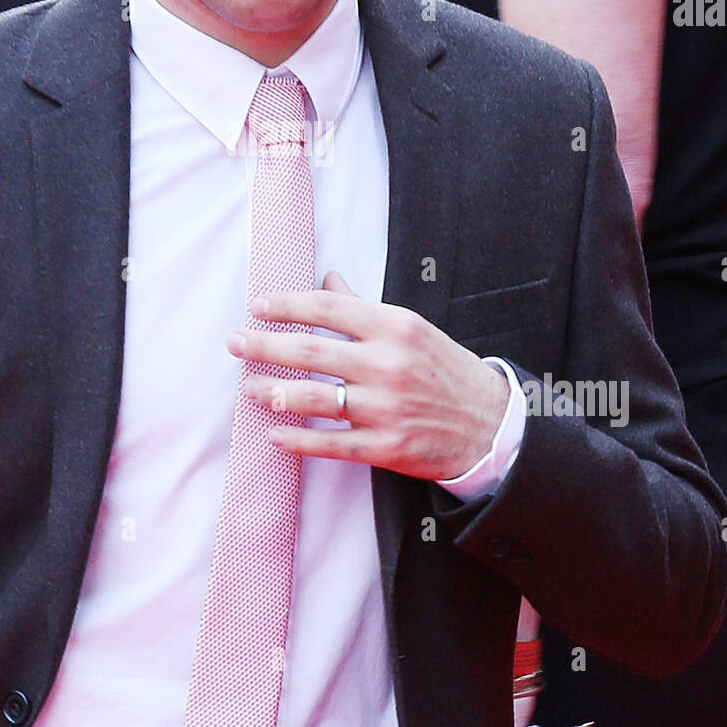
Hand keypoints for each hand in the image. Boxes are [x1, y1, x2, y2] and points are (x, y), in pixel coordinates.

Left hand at [227, 270, 508, 481]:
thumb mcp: (412, 329)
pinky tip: (274, 433)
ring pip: (314, 398)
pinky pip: (330, 443)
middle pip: (311, 351)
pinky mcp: (386, 447)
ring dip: (273, 392)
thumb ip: (363, 307)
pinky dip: (297, 439)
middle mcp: (388, 364)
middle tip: (235, 342)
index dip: (287, 305)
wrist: (491, 425)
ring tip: (248, 388)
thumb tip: (327, 280)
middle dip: (264, 346)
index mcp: (395, 327)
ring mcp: (385, 407)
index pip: (328, 308)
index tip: (258, 306)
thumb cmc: (446, 371)